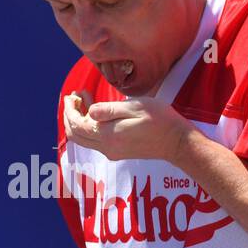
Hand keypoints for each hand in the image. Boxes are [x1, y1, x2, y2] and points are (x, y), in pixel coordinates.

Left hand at [63, 90, 191, 162]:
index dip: (70, 109)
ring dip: (79, 121)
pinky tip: (96, 114)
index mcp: (109, 135)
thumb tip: (90, 111)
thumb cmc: (160, 120)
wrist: (177, 142)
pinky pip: (94, 141)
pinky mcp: (118, 153)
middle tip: (74, 98)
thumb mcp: (135, 107)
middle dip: (70, 116)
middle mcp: (106, 147)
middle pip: (76, 135)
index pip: (78, 124)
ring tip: (84, 102)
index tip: (71, 94)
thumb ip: (110, 110)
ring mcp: (112, 152)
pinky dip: (89, 127)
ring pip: (84, 139)